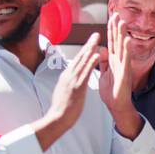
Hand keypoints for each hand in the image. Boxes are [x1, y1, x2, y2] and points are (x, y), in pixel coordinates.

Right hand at [35, 33, 100, 150]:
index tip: (90, 43)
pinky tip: (97, 54)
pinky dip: (91, 62)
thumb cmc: (61, 110)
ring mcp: (72, 80)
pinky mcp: (77, 86)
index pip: (76, 61)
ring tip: (97, 38)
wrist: (57, 119)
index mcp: (66, 77)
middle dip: (88, 45)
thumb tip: (68, 82)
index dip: (84, 51)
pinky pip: (86, 72)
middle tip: (95, 34)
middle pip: (79, 57)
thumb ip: (67, 85)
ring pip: (83, 61)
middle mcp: (68, 75)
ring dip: (90, 48)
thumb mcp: (63, 93)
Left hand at [98, 13, 142, 137]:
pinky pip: (126, 60)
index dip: (111, 29)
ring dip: (122, 34)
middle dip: (117, 27)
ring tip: (122, 22)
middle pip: (117, 41)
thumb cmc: (112, 91)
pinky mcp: (125, 74)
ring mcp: (123, 66)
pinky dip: (127, 50)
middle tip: (117, 13)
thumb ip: (102, 62)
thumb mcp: (103, 74)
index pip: (111, 42)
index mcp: (113, 60)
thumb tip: (101, 50)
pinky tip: (127, 40)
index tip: (111, 17)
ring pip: (122, 47)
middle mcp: (119, 61)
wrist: (117, 105)